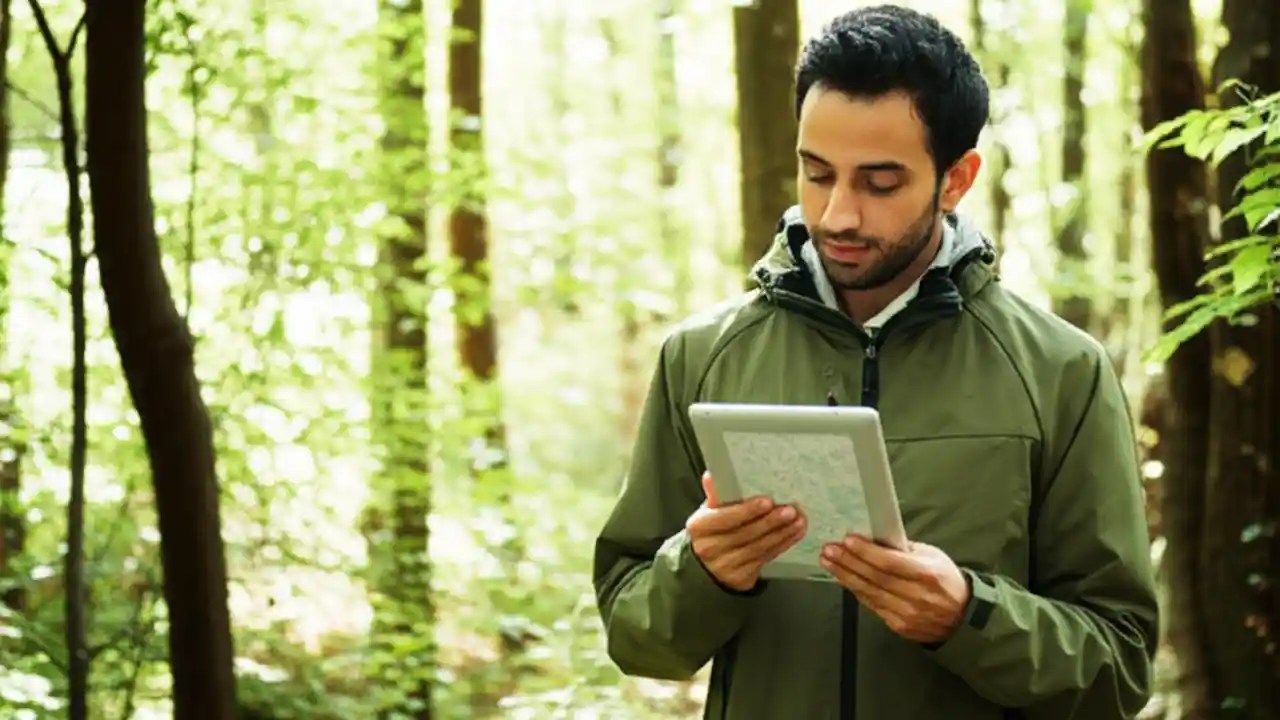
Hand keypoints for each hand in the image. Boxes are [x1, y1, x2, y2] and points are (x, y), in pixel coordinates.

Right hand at [687, 471, 806, 590]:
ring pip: (758, 548)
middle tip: (791, 510)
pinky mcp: (740, 578)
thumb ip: (716, 495)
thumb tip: (713, 476)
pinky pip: (765, 558)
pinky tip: (794, 534)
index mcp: (700, 527)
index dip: (747, 511)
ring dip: (782, 534)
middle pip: (745, 534)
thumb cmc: (712, 531)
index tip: (768, 501)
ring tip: (798, 521)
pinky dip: (782, 545)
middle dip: (771, 522)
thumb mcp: (709, 511)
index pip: (726, 518)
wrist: (705, 565)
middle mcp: (710, 548)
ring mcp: (725, 566)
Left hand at [820, 534, 969, 643]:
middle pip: (875, 578)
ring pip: (869, 593)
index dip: (867, 552)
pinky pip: (871, 605)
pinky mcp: (898, 625)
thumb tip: (875, 538)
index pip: (890, 563)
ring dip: (845, 576)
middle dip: (848, 562)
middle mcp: (916, 595)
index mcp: (927, 574)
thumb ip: (905, 549)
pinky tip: (842, 578)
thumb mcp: (932, 556)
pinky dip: (855, 590)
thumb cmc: (945, 580)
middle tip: (829, 550)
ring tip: (828, 561)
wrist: (961, 617)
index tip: (848, 540)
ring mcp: (906, 614)